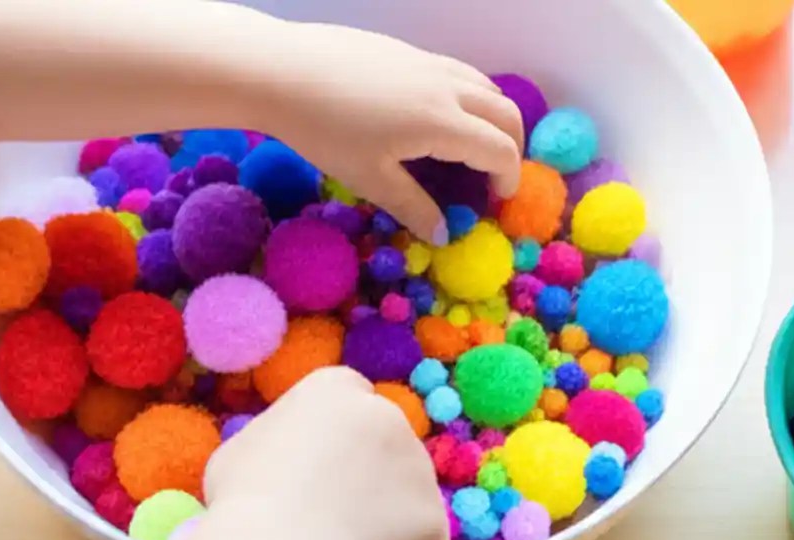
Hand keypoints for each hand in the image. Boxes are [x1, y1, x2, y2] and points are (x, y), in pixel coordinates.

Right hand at [204, 367, 447, 539]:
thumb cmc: (245, 498)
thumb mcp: (242, 451)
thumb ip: (278, 446)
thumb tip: (286, 466)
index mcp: (336, 390)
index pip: (348, 399)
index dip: (335, 437)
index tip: (317, 469)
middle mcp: (387, 417)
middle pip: (383, 443)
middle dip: (366, 474)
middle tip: (329, 515)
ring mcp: (419, 467)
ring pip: (404, 493)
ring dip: (384, 516)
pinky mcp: (435, 518)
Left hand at [259, 20, 524, 243]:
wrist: (282, 71)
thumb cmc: (324, 130)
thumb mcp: (369, 178)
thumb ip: (412, 207)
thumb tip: (443, 234)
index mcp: (442, 122)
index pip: (498, 149)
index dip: (508, 177)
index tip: (498, 199)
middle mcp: (446, 87)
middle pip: (504, 112)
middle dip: (511, 145)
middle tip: (496, 174)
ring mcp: (427, 62)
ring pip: (483, 86)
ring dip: (492, 117)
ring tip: (473, 144)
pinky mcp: (407, 50)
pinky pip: (457, 72)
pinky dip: (468, 97)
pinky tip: (437, 115)